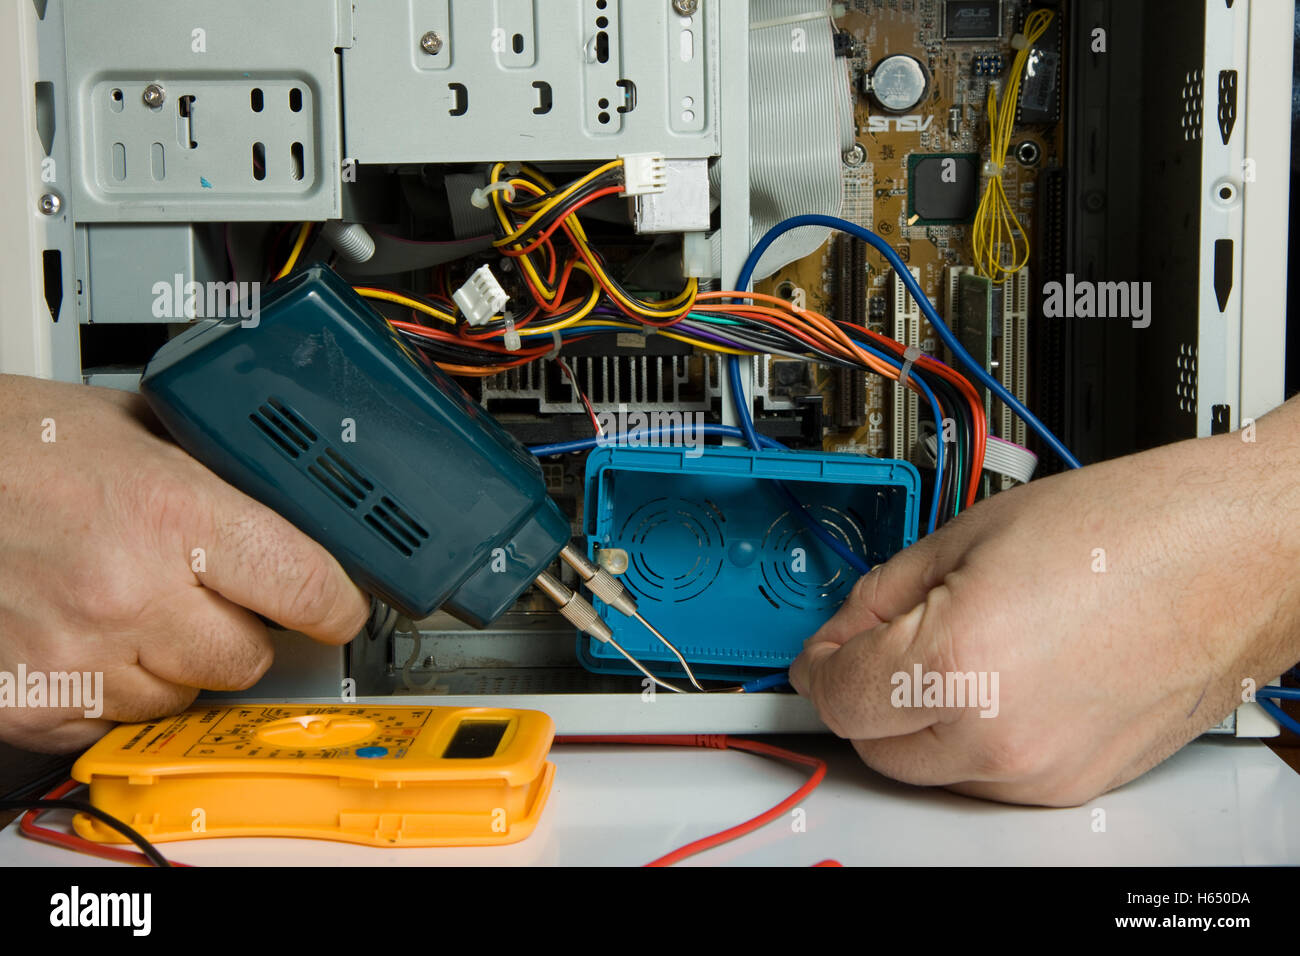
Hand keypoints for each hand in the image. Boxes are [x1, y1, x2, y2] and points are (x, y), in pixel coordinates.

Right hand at [0, 375, 368, 751]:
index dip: (337, 604)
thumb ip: (218, 474)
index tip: (340, 610)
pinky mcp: (29, 703)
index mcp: (173, 513)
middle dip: (240, 631)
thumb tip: (287, 505)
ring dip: (172, 664)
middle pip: (249, 658)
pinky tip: (86, 635)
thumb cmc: (13, 448)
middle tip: (203, 594)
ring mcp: (77, 657)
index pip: (306, 587)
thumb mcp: (136, 430)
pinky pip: (114, 723)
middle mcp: (130, 593)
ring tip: (126, 603)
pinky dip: (111, 692)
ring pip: (182, 697)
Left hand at [790, 401, 1299, 805]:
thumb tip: (839, 636)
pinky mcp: (1077, 784)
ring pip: (927, 771)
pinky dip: (973, 739)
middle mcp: (997, 733)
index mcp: (957, 662)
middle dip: (863, 697)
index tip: (823, 652)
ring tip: (958, 650)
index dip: (819, 666)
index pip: (837, 697)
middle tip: (880, 645)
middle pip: (873, 746)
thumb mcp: (965, 534)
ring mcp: (1041, 769)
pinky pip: (987, 777)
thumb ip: (879, 596)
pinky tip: (1001, 678)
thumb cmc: (1124, 530)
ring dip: (916, 723)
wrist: (1231, 557)